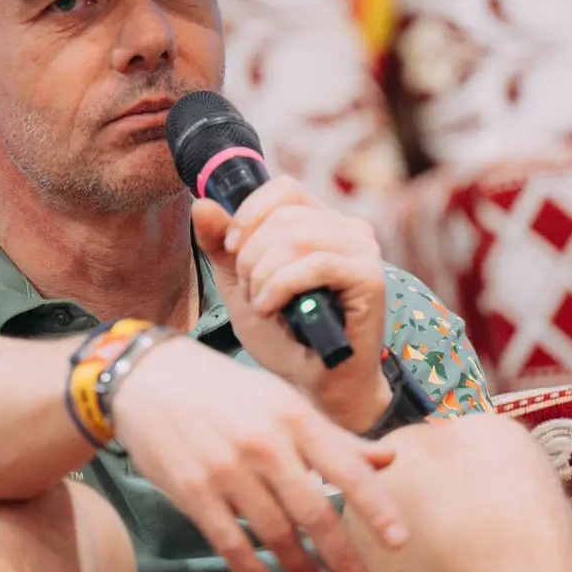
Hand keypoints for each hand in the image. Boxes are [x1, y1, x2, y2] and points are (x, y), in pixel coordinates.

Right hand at [112, 338, 407, 571]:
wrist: (149, 379)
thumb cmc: (226, 391)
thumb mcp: (283, 401)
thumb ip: (335, 437)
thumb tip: (387, 460)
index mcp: (294, 418)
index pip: (346, 469)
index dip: (375, 508)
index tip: (400, 542)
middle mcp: (264, 444)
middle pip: (314, 512)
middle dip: (342, 558)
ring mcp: (226, 471)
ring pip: (275, 533)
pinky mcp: (193, 493)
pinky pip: (230, 543)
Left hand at [191, 178, 390, 432]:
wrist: (313, 383)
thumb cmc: (283, 335)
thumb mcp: (240, 284)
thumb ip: (220, 245)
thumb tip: (201, 203)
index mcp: (321, 221)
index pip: (283, 189)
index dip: (249, 215)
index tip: (232, 250)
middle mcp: (348, 228)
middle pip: (284, 216)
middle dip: (252, 256)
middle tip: (250, 292)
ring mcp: (363, 250)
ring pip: (296, 238)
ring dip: (264, 275)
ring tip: (261, 305)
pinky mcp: (369, 277)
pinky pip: (316, 264)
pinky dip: (282, 287)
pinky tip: (273, 309)